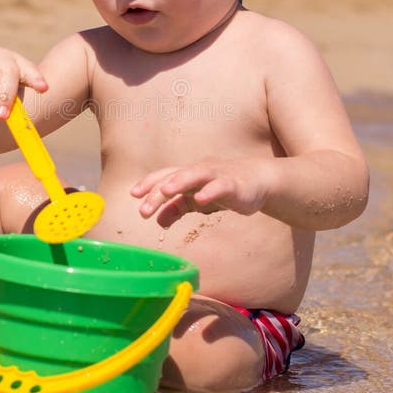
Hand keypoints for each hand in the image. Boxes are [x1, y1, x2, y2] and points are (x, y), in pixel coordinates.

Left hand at [130, 159, 273, 227]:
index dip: (148, 184)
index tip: (133, 195)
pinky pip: (221, 186)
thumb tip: (158, 222)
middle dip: (158, 191)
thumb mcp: (196, 201)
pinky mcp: (234, 184)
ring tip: (166, 191)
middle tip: (143, 208)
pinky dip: (210, 191)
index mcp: (188, 175)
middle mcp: (199, 171)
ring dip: (180, 181)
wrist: (258, 181)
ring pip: (196, 174)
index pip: (164, 176)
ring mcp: (217, 175)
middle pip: (175, 177)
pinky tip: (200, 198)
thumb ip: (177, 209)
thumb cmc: (223, 188)